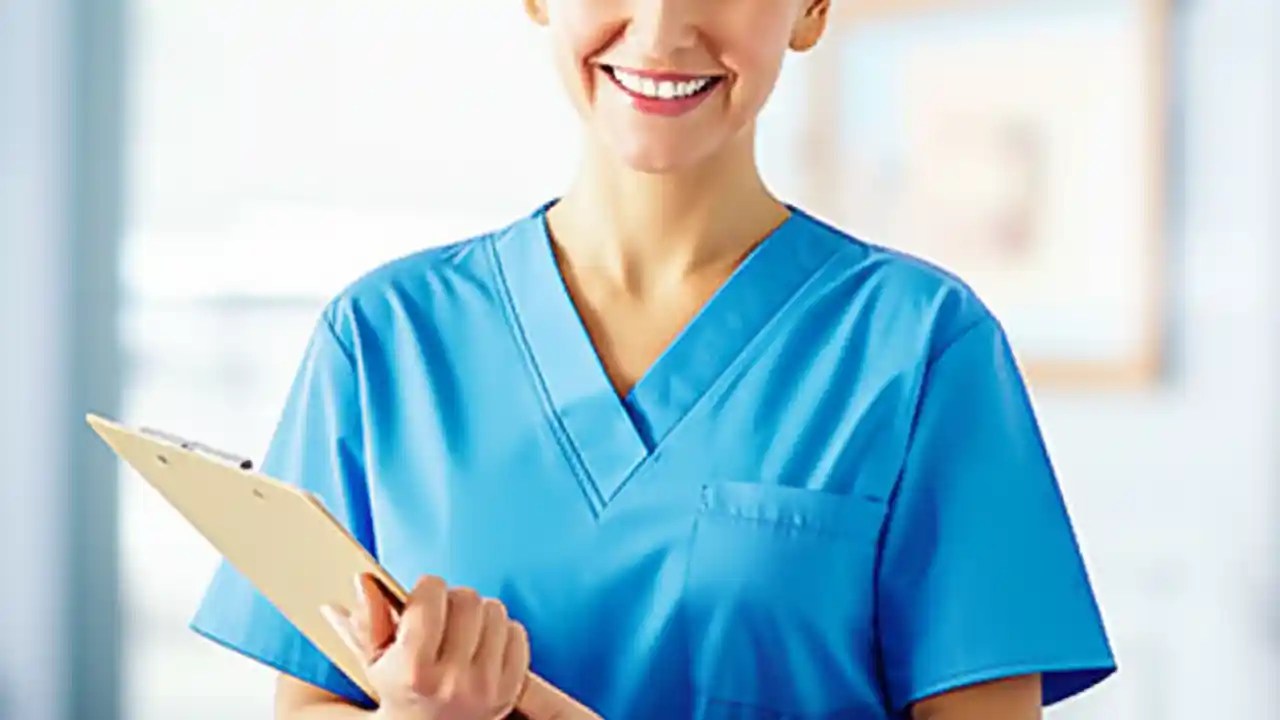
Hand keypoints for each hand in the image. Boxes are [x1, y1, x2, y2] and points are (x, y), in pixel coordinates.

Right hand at [323, 574, 598, 719]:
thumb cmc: (399, 691)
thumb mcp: (373, 662)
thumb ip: (367, 622)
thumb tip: (363, 581)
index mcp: (412, 670)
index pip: (432, 592)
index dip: (426, 588)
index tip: (423, 598)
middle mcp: (451, 681)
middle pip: (468, 598)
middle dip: (453, 600)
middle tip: (442, 617)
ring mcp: (485, 687)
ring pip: (495, 610)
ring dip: (478, 615)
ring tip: (460, 634)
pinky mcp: (510, 690)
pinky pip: (517, 632)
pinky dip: (501, 634)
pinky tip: (481, 649)